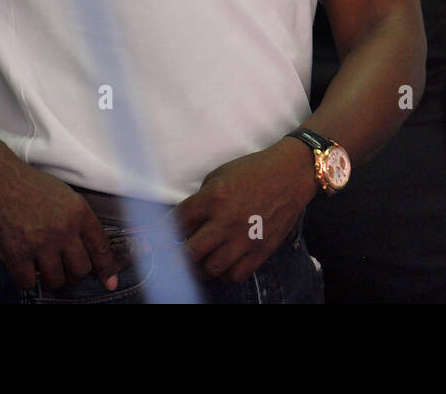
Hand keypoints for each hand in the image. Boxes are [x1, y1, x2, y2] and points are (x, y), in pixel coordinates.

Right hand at [0, 158, 120, 291]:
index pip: (100, 248)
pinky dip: (29, 281)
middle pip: (81, 269)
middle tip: (66, 273)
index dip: (107, 269)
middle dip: (75, 276)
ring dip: (52, 281)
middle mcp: (64, 229)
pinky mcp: (17, 253)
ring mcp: (41, 243)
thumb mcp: (65, 196)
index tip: (110, 283)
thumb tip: (83, 248)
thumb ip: (77, 221)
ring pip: (57, 280)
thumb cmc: (29, 185)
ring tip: (46, 273)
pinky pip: (29, 282)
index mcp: (79, 213)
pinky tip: (26, 271)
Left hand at [173, 139, 318, 284]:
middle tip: (176, 255)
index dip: (160, 234)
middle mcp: (226, 220)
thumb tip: (185, 223)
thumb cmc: (254, 170)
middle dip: (177, 257)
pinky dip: (225, 274)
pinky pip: (235, 274)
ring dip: (200, 267)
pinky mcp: (261, 250)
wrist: (292, 174)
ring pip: (210, 269)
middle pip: (189, 253)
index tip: (153, 242)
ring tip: (200, 260)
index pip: (176, 223)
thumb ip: (201, 199)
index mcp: (213, 197)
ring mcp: (244, 238)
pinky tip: (223, 263)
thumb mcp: (220, 174)